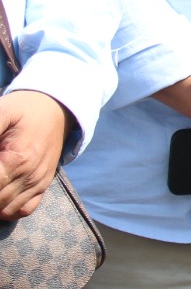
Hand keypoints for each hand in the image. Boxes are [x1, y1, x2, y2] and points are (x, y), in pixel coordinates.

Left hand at [0, 91, 69, 219]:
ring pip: (6, 210)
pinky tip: (0, 196)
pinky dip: (7, 210)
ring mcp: (38, 182)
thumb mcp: (2, 112)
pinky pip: (24, 210)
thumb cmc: (24, 110)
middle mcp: (30, 175)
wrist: (56, 108)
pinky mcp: (42, 185)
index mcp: (17, 159)